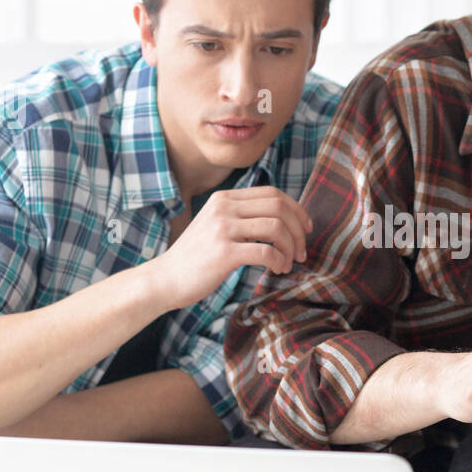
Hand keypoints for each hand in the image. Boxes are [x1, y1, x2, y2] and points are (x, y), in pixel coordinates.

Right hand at [151, 185, 311, 309]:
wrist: (165, 279)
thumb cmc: (196, 257)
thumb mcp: (217, 225)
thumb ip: (242, 217)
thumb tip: (283, 220)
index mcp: (225, 198)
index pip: (273, 193)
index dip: (296, 210)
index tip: (306, 229)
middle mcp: (224, 207)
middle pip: (279, 207)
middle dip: (298, 230)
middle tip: (301, 251)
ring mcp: (222, 228)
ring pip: (276, 228)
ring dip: (290, 247)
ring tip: (288, 263)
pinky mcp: (224, 252)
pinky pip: (265, 252)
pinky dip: (278, 261)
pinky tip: (277, 270)